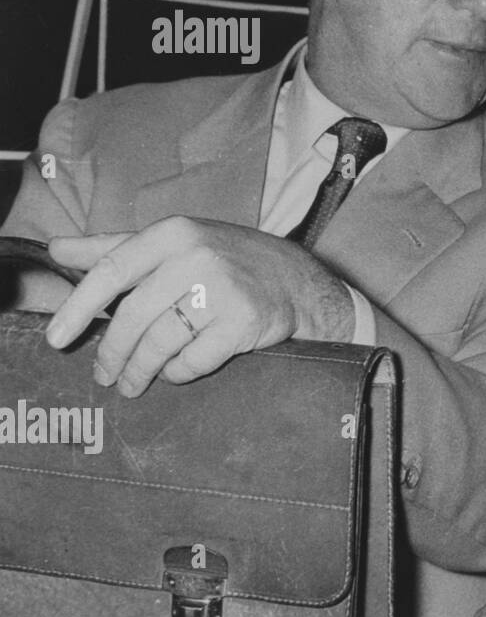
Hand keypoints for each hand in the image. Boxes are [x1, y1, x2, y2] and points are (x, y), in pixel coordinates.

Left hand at [44, 216, 354, 397]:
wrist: (299, 284)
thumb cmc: (229, 262)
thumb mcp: (175, 243)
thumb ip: (115, 247)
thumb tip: (56, 249)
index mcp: (174, 232)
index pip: (111, 271)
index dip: (78, 308)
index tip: (56, 338)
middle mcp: (198, 256)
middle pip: (133, 316)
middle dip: (112, 354)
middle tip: (105, 376)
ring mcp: (224, 289)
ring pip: (160, 342)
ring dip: (141, 370)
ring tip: (134, 383)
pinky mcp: (244, 322)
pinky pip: (192, 360)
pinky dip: (178, 372)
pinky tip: (176, 371)